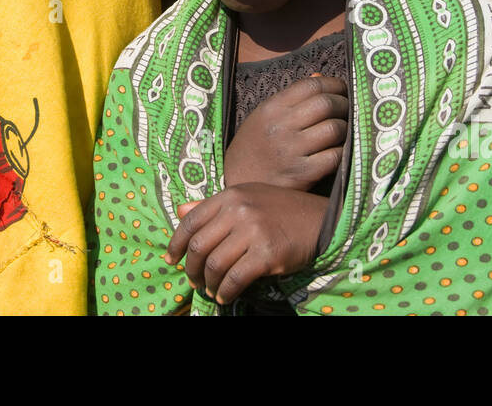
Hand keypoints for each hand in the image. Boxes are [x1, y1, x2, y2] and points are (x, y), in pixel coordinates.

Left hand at [163, 183, 328, 304]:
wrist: (320, 220)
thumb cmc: (280, 210)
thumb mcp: (246, 198)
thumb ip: (212, 206)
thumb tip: (179, 211)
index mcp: (230, 195)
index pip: (190, 220)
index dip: (176, 243)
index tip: (171, 260)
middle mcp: (239, 210)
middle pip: (199, 246)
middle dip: (191, 269)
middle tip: (195, 281)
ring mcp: (253, 231)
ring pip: (215, 265)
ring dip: (209, 283)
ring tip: (212, 290)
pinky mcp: (267, 254)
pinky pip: (235, 278)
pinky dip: (226, 291)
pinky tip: (226, 295)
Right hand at [224, 75, 347, 188]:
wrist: (237, 182)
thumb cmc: (254, 146)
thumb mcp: (264, 116)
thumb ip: (292, 97)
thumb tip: (321, 76)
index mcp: (271, 107)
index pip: (312, 85)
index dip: (334, 84)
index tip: (342, 90)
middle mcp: (280, 126)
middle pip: (326, 104)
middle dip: (344, 105)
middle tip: (347, 111)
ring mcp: (291, 151)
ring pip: (334, 129)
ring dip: (345, 129)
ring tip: (342, 132)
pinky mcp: (301, 174)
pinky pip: (334, 156)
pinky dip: (342, 152)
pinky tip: (337, 152)